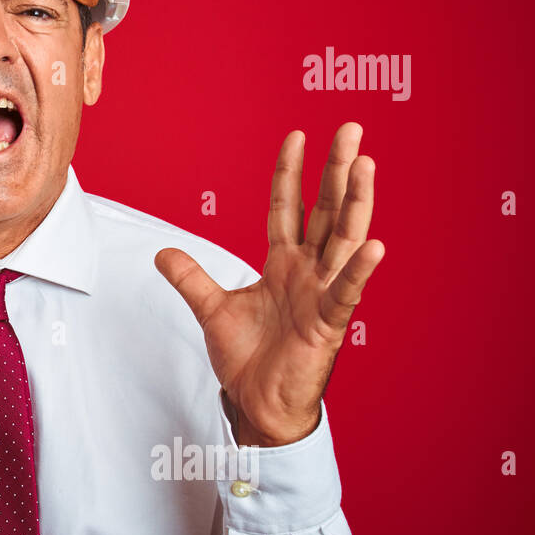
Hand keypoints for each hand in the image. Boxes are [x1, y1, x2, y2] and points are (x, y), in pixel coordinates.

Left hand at [153, 122, 384, 445]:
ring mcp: (321, 295)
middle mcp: (308, 273)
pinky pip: (345, 294)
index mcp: (283, 265)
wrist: (259, 406)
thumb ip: (191, 278)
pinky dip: (358, 271)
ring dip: (355, 204)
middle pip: (325, 211)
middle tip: (350, 129)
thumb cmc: (248, 359)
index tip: (297, 136)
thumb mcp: (212, 310)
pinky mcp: (328, 325)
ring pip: (342, 241)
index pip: (289, 208)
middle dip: (336, 170)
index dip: (291, 173)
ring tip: (365, 165)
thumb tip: (162, 252)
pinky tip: (372, 244)